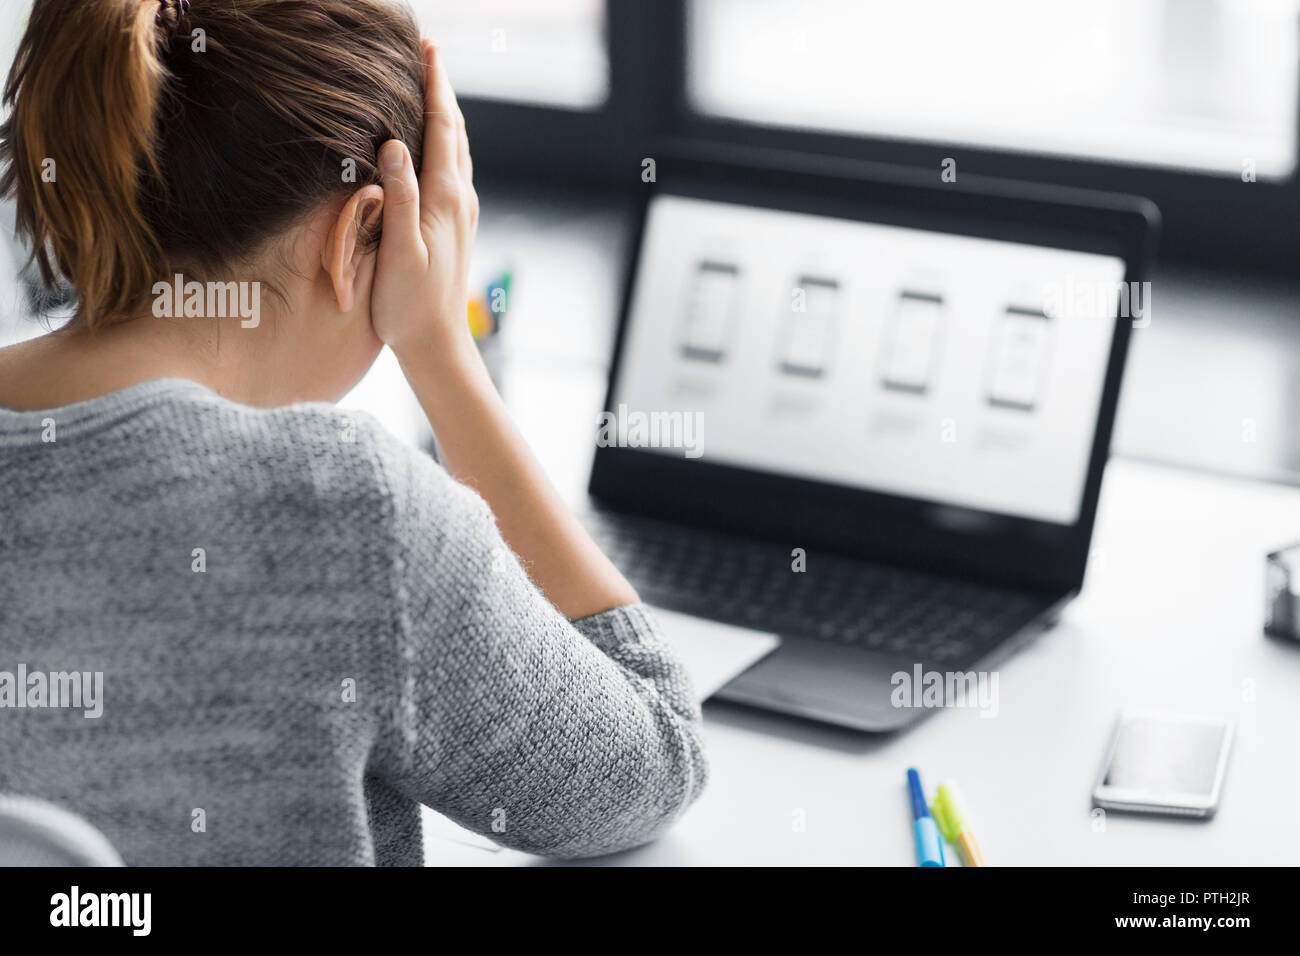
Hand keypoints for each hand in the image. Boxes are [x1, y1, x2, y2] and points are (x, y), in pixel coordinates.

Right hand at [371, 40, 479, 359]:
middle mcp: (460, 199)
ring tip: (433, 89)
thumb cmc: (410, 304)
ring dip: (447, 116)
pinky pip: (454, 170)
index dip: (435, 86)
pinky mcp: (456, 228)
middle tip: (429, 54)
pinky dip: (446, 144)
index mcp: (445, 197)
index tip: (428, 49)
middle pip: (456, 131)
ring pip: (458, 150)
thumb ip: (399, 196)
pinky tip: (436, 148)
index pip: (443, 127)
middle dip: (443, 91)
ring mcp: (462, 214)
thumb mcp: (398, 250)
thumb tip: (394, 144)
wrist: (437, 345)